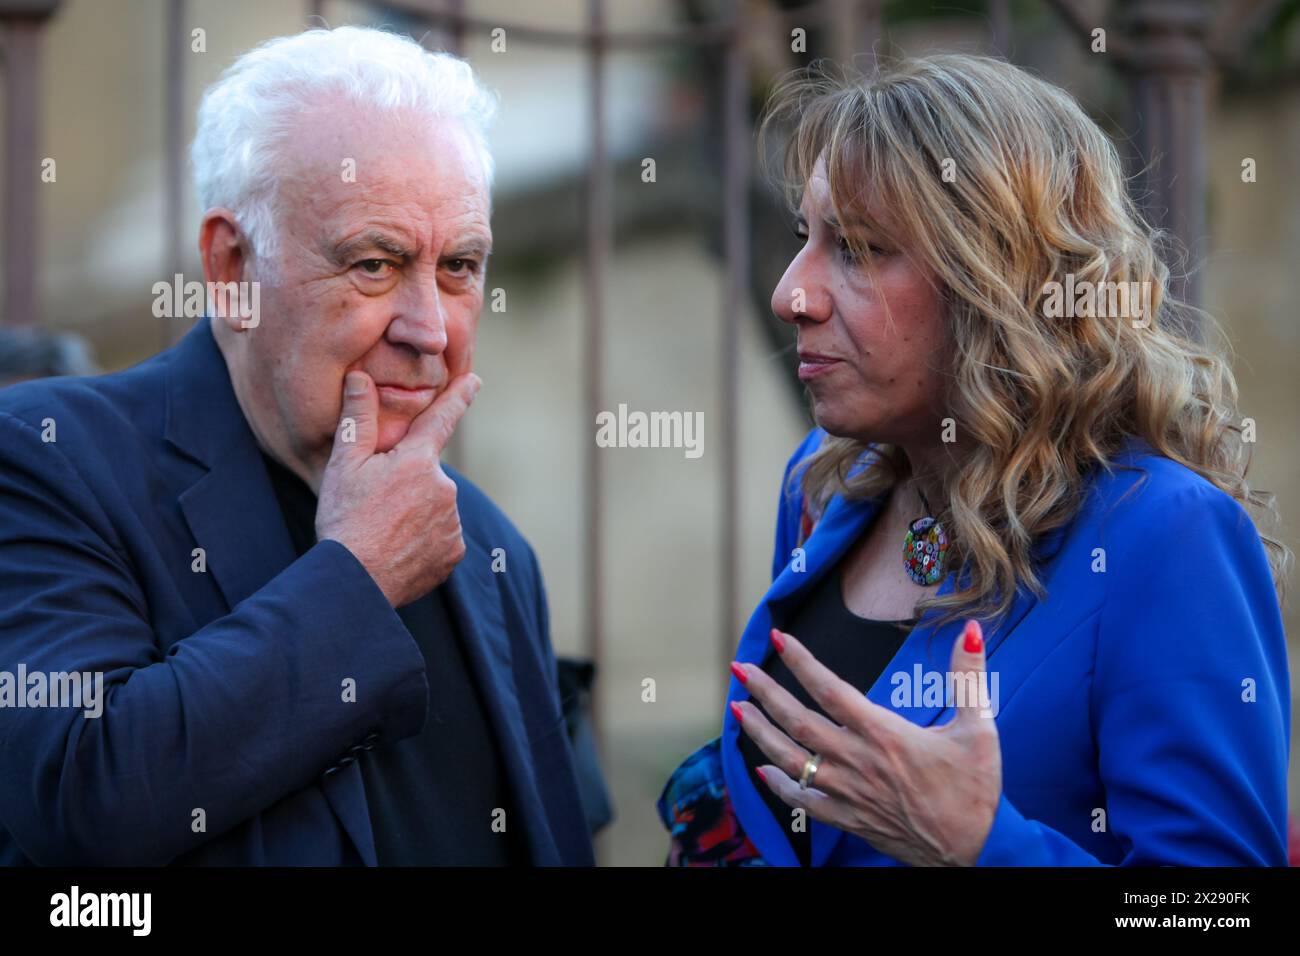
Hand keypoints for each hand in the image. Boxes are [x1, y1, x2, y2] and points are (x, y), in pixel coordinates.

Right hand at [315, 370, 479, 607]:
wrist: (354, 583)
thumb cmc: (344, 520)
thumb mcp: (343, 465)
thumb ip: (357, 418)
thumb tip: (361, 377)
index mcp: (418, 461)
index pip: (442, 419)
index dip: (459, 397)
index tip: (474, 380)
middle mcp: (444, 489)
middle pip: (426, 474)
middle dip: (406, 483)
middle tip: (374, 505)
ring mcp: (452, 522)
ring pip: (434, 506)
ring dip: (415, 512)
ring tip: (383, 530)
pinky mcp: (454, 553)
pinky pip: (441, 536)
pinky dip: (423, 539)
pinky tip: (398, 548)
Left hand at [732, 620, 1000, 865]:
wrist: (976, 852)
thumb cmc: (976, 791)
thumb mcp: (979, 728)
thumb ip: (969, 676)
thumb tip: (973, 630)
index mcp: (884, 734)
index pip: (831, 689)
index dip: (801, 661)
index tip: (779, 638)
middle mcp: (858, 761)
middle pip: (798, 720)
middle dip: (764, 692)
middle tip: (740, 670)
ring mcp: (848, 793)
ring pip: (791, 758)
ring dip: (759, 732)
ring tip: (736, 708)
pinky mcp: (848, 819)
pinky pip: (802, 801)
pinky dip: (778, 784)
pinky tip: (761, 768)